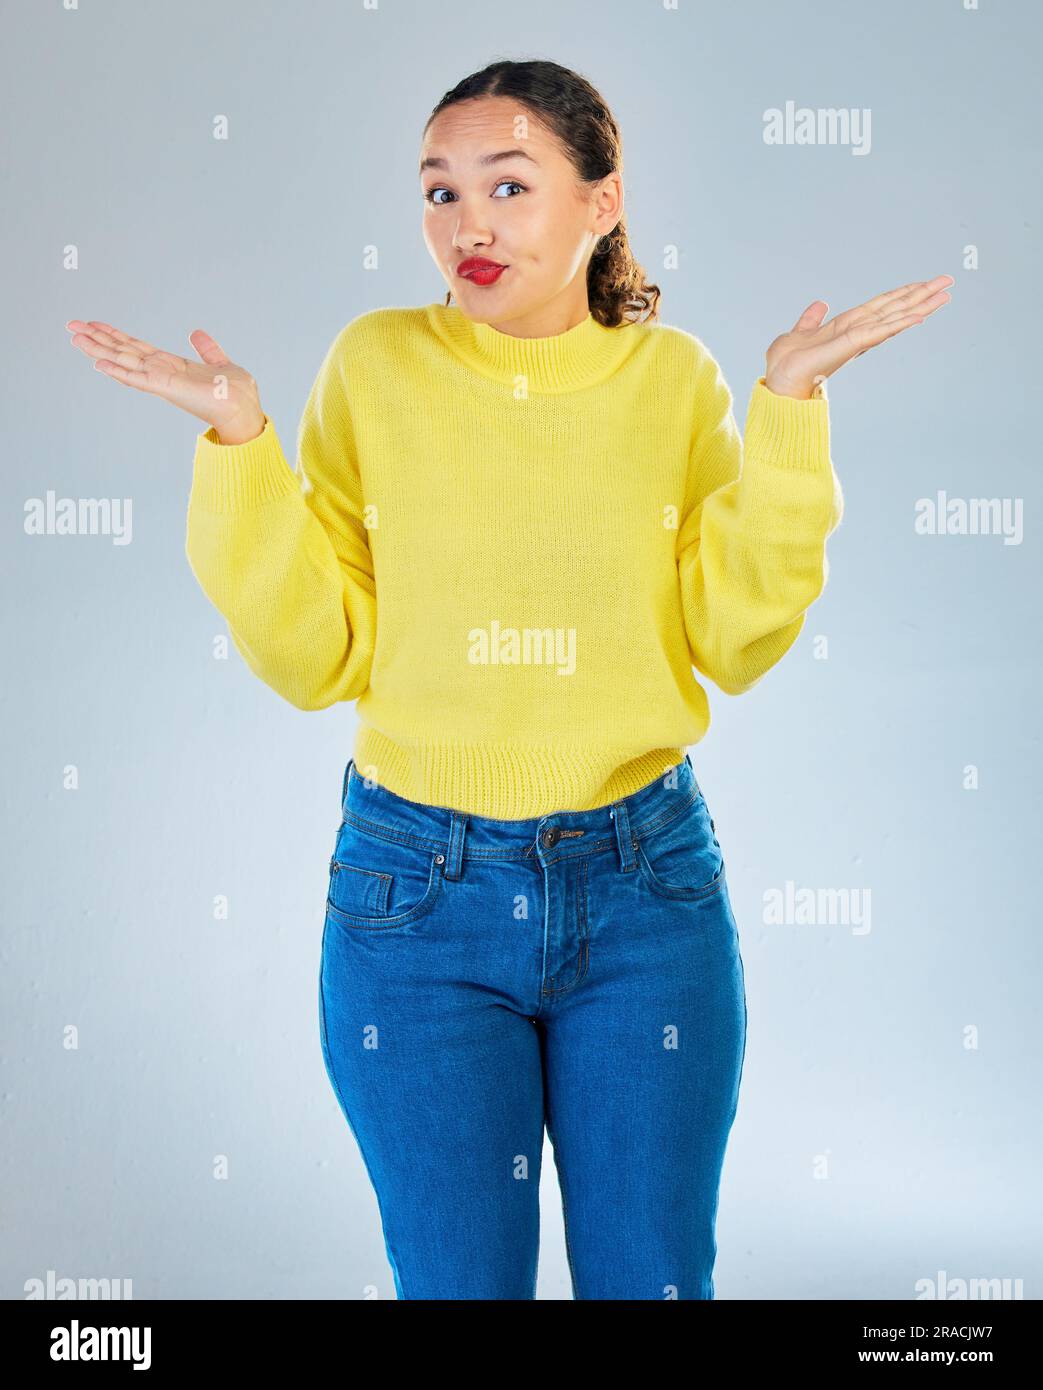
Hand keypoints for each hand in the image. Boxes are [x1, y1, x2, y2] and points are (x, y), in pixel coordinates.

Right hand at [65, 320, 264, 441]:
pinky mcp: (167, 388)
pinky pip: (137, 378)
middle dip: (98, 339)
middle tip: (72, 326)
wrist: (245, 410)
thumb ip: (207, 349)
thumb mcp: (220, 363)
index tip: (95, 324)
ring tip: (76, 338)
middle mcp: (162, 372)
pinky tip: (98, 363)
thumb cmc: (236, 394)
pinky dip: (118, 371)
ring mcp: (162, 381)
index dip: (116, 335)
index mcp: (172, 366)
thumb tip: (196, 332)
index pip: (138, 347)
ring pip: (124, 362)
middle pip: (124, 352)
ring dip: (99, 350)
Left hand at [763, 275, 954, 398]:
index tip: (922, 284)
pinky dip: (900, 322)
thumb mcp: (799, 333)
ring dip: (920, 304)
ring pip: (894, 317)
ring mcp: (856, 340)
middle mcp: (856, 332)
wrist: (778, 383)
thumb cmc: (786, 365)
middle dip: (920, 294)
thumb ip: (811, 319)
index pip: (880, 306)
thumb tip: (820, 305)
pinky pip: (881, 331)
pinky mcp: (852, 346)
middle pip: (894, 308)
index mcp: (846, 327)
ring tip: (945, 293)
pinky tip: (920, 314)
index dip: (901, 294)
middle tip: (948, 281)